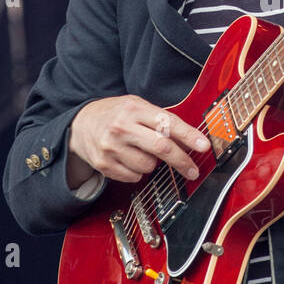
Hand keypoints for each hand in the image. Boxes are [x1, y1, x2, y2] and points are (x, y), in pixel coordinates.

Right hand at [66, 95, 210, 187]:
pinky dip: (137, 171)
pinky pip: (134, 177)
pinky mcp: (104, 164)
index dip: (189, 136)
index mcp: (133, 109)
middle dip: (182, 161)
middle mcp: (121, 127)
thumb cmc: (115, 114)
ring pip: (148, 166)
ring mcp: (111, 147)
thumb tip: (191, 138)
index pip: (167, 123)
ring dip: (152, 163)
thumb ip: (160, 119)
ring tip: (141, 151)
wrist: (80, 124)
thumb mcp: (136, 106)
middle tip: (193, 170)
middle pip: (161, 148)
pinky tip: (129, 158)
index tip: (204, 146)